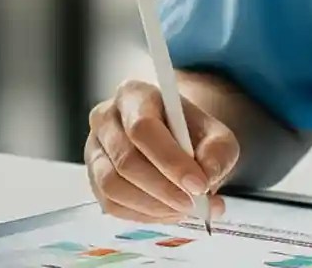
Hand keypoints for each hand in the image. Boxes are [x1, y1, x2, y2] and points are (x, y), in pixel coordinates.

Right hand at [86, 79, 239, 222]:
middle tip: (195, 205)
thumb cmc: (190, 133)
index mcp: (134, 95)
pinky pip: (111, 205)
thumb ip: (218, 151)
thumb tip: (207, 174)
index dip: (170, 160)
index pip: (143, 128)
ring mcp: (95, 150)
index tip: (198, 185)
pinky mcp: (93, 178)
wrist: (176, 139)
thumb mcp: (215, 134)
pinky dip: (143, 215)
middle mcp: (106, 119)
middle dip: (164, 189)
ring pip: (113, 186)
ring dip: (154, 206)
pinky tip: (168, 211)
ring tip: (185, 209)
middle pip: (126, 160)